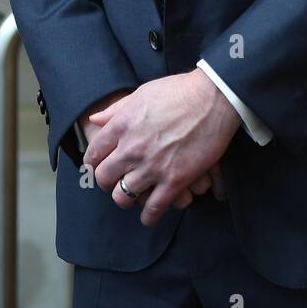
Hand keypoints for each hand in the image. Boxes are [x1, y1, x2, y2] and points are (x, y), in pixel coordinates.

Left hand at [85, 70, 240, 224]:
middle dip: (107, 182)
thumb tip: (94, 119)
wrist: (213, 98)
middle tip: (115, 182)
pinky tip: (149, 216)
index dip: (93, 163)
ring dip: (125, 199)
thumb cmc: (179, 91)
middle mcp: (132, 148)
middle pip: (104, 178)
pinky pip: (154, 208)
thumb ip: (116, 109)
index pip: (93, 154)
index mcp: (122, 125)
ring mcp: (152, 166)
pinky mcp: (174, 180)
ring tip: (131, 197)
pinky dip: (149, 216)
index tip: (99, 166)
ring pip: (123, 196)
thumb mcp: (142, 93)